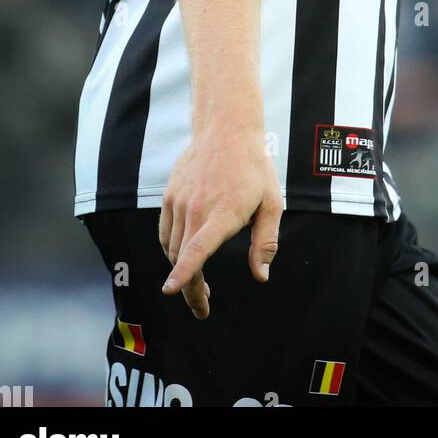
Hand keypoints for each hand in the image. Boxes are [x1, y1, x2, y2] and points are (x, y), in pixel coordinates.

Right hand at [158, 126, 281, 318]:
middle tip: (203, 308)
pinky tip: (183, 257)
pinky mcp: (169, 195)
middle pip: (182, 258)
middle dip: (190, 289)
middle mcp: (196, 208)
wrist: (226, 129)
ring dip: (181, 271)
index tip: (171, 291)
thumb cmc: (254, 167)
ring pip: (172, 247)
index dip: (185, 273)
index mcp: (223, 212)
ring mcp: (179, 201)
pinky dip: (172, 250)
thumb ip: (265, 241)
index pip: (198, 249)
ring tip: (197, 286)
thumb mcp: (272, 202)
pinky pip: (165, 232)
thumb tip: (261, 275)